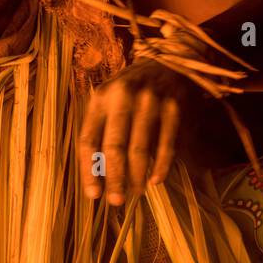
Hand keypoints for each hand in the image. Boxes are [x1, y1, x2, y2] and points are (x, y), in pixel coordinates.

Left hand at [79, 60, 203, 206]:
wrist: (169, 61)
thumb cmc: (131, 91)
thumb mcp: (109, 102)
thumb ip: (100, 131)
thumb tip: (95, 177)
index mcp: (101, 98)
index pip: (88, 140)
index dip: (89, 171)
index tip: (93, 195)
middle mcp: (123, 97)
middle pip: (114, 147)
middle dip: (115, 179)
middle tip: (116, 201)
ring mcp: (150, 101)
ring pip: (140, 149)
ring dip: (137, 176)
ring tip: (135, 192)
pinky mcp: (173, 107)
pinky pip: (166, 144)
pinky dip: (161, 166)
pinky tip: (155, 181)